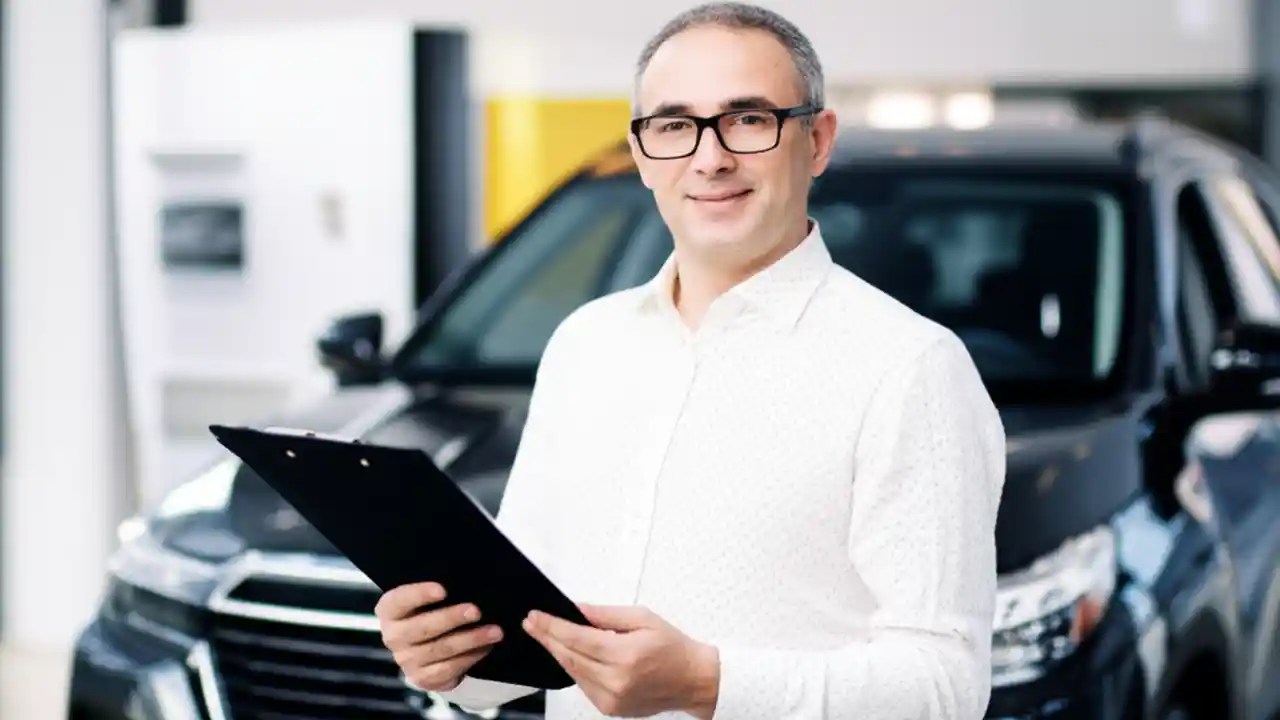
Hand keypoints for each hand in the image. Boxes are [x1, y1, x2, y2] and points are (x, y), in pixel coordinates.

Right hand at [374, 582, 503, 691]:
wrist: (424, 647)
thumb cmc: (429, 611)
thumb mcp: (427, 598)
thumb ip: (438, 590)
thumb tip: (467, 581)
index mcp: (389, 610)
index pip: (400, 600)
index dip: (419, 595)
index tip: (443, 590)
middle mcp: (393, 637)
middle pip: (423, 627)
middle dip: (452, 618)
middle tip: (476, 611)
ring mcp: (406, 660)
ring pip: (442, 649)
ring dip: (471, 639)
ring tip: (495, 631)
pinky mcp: (422, 678)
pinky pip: (449, 668)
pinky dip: (471, 656)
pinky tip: (486, 646)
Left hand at [523, 604, 719, 718]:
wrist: (692, 679)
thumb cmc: (673, 647)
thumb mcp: (642, 618)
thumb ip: (606, 615)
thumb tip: (577, 610)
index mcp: (625, 655)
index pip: (577, 639)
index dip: (552, 627)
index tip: (535, 616)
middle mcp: (616, 681)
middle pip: (569, 657)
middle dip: (547, 638)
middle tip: (531, 623)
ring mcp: (612, 699)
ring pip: (573, 673)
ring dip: (558, 653)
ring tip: (546, 635)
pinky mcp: (610, 709)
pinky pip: (583, 686)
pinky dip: (574, 669)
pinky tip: (570, 655)